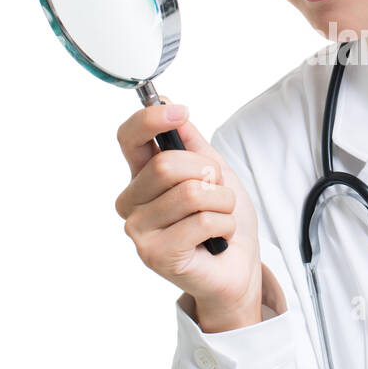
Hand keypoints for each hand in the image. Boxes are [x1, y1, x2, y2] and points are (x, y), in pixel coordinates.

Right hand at [115, 98, 262, 330]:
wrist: (238, 267)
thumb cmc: (223, 219)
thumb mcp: (213, 170)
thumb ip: (189, 140)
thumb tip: (165, 101)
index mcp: (141, 177)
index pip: (129, 138)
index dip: (150, 119)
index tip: (180, 111)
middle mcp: (132, 202)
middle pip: (167, 165)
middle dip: (209, 174)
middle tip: (217, 192)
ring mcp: (139, 231)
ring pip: (191, 193)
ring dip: (222, 202)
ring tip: (220, 218)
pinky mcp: (156, 255)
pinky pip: (202, 221)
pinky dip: (224, 225)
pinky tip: (218, 238)